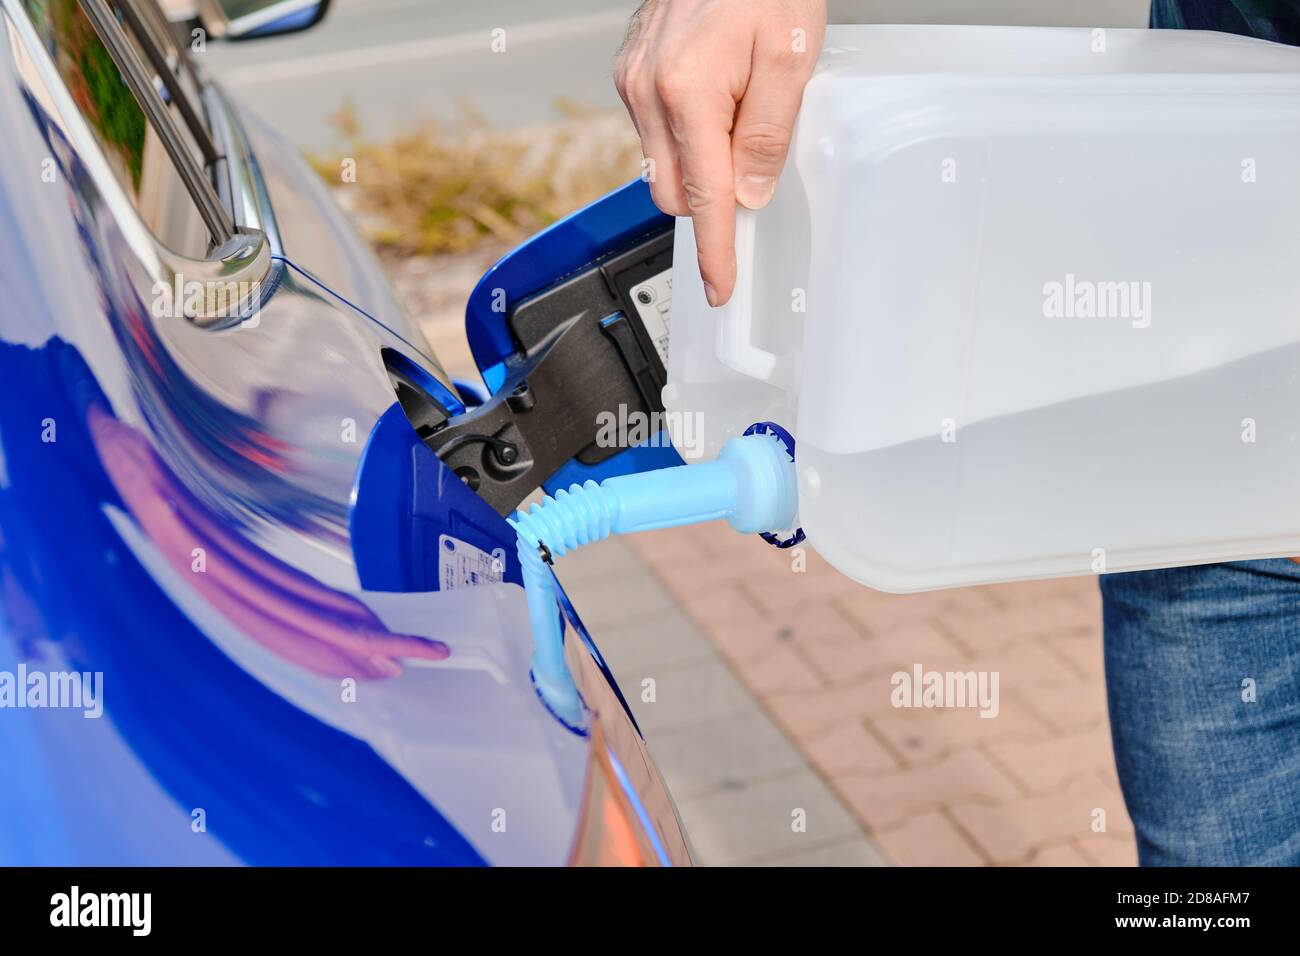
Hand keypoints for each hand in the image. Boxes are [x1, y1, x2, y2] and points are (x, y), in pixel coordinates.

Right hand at [615, 0, 825, 305]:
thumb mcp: (791, 57)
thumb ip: (767, 134)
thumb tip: (749, 194)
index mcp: (688, 91)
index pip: (703, 198)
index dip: (716, 250)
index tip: (719, 286)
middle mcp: (648, 90)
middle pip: (672, 192)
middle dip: (709, 199)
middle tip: (752, 164)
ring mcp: (632, 80)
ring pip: (659, 163)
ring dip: (696, 162)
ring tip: (735, 110)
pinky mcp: (629, 70)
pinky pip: (652, 130)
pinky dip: (683, 134)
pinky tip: (712, 98)